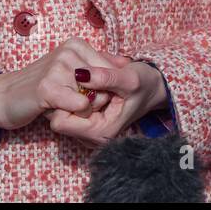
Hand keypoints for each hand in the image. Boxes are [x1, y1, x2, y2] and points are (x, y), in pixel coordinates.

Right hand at [0, 37, 119, 130]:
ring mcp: (57, 67)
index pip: (112, 70)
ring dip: (82, 110)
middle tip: (72, 101)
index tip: (84, 93)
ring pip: (94, 99)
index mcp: (76, 44)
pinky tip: (56, 110)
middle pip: (105, 86)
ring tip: (61, 104)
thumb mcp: (72, 69)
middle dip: (96, 102)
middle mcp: (68, 51)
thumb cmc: (42, 85)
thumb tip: (128, 62)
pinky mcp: (47, 87)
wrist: (5, 97)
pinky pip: (80, 106)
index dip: (105, 90)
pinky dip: (74, 114)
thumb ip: (99, 64)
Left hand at [44, 53, 167, 148]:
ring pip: (59, 110)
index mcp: (101, 132)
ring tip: (91, 81)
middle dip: (67, 96)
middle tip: (88, 80)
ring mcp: (88, 128)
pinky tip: (89, 83)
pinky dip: (74, 92)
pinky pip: (66, 106)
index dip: (65, 101)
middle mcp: (91, 136)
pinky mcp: (86, 120)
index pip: (59, 122)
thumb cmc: (144, 84)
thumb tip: (80, 73)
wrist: (153, 86)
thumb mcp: (129, 78)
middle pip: (56, 116)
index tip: (81, 84)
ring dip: (70, 92)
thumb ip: (105, 77)